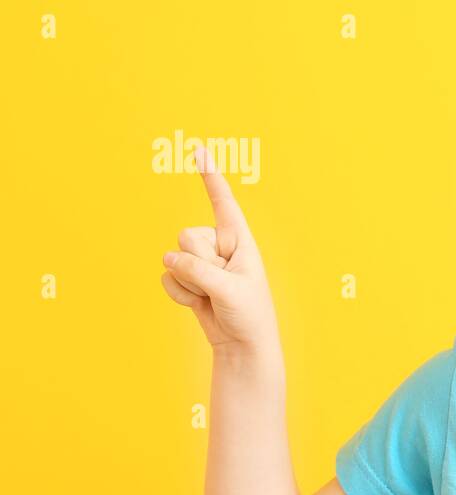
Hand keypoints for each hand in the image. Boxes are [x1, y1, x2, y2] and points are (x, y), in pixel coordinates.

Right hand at [160, 143, 279, 350]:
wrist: (242, 345)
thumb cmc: (248, 314)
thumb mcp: (229, 289)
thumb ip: (198, 269)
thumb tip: (168, 258)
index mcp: (240, 240)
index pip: (223, 203)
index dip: (211, 177)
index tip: (200, 150)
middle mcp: (219, 246)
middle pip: (186, 236)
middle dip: (198, 263)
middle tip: (221, 286)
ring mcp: (201, 262)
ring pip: (174, 258)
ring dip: (190, 283)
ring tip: (213, 297)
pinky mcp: (188, 278)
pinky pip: (168, 277)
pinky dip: (180, 294)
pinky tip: (199, 304)